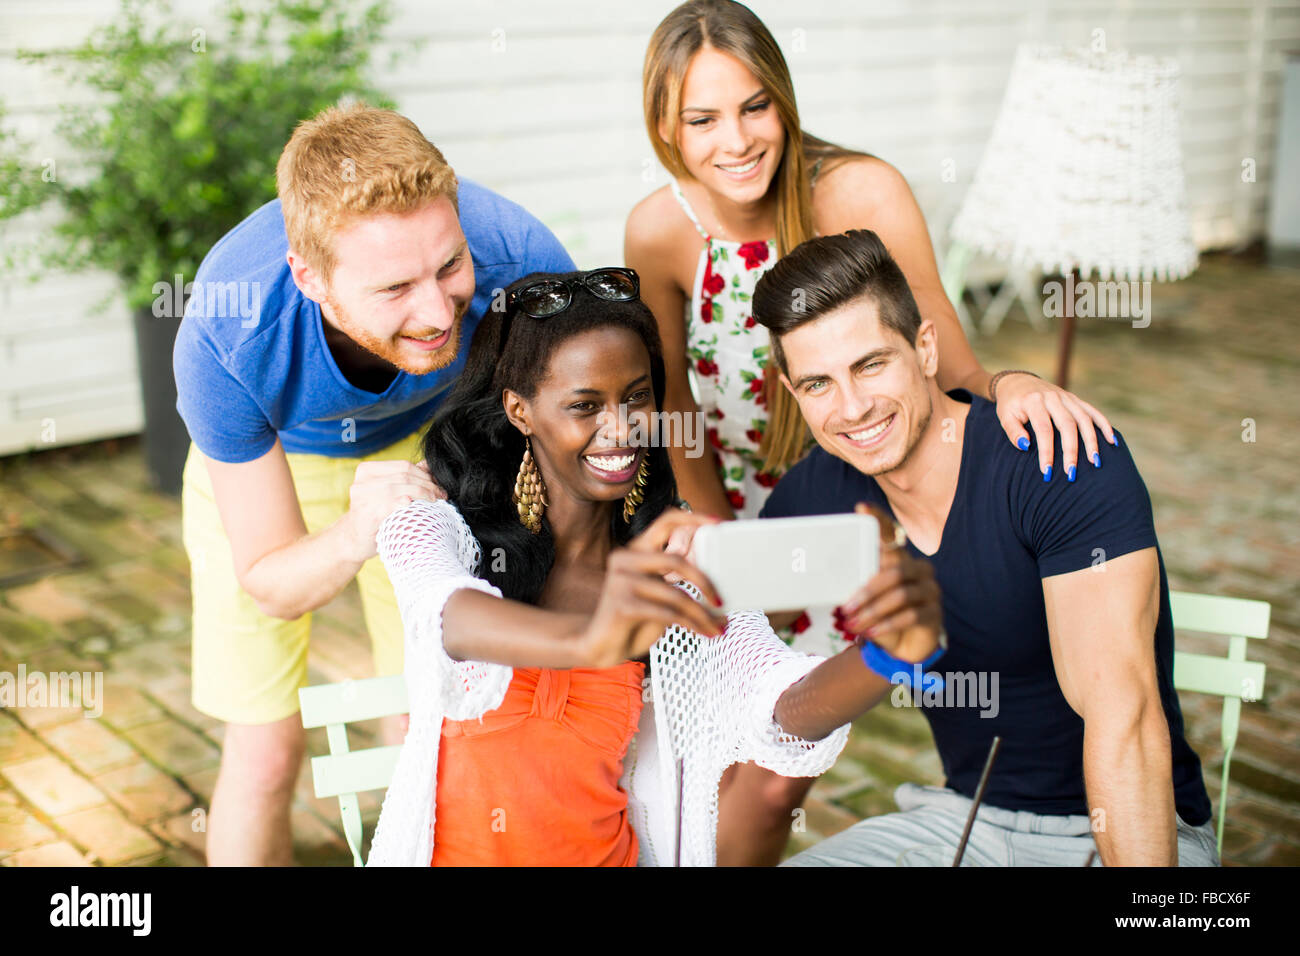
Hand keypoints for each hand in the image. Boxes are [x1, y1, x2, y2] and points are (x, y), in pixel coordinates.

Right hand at [343, 459, 444, 561]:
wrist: (353, 541)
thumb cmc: (375, 515)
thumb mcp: (387, 493)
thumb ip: (405, 477)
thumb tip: (428, 464)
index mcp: (367, 470)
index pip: (403, 465)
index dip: (425, 474)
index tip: (438, 485)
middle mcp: (361, 481)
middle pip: (403, 475)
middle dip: (427, 484)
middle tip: (441, 494)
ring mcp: (362, 498)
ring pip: (399, 488)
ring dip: (422, 493)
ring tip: (435, 500)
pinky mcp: (366, 514)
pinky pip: (390, 504)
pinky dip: (404, 502)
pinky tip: (414, 505)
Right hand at [577, 508, 727, 667]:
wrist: (600, 647)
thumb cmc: (633, 621)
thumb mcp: (658, 596)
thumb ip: (679, 585)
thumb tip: (720, 596)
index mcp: (636, 551)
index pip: (665, 521)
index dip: (693, 518)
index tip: (718, 522)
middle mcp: (625, 559)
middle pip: (675, 560)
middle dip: (704, 581)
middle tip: (721, 600)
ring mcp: (621, 581)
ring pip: (676, 595)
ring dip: (702, 614)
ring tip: (717, 627)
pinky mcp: (622, 605)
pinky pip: (668, 613)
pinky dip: (692, 624)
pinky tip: (703, 632)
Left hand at [834, 503, 942, 662]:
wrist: (899, 647)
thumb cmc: (878, 615)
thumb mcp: (864, 598)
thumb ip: (854, 583)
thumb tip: (825, 573)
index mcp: (900, 558)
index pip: (891, 534)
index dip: (878, 520)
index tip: (861, 508)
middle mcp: (919, 569)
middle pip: (895, 568)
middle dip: (867, 589)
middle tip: (845, 606)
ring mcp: (930, 590)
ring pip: (901, 594)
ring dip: (873, 610)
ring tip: (853, 623)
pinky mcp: (934, 613)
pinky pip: (911, 615)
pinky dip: (887, 624)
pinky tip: (871, 632)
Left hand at [992, 373, 1115, 480]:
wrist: (1018, 381)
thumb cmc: (1011, 404)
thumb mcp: (1005, 416)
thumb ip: (1013, 431)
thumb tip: (1026, 446)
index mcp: (1034, 401)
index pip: (1044, 429)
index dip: (1047, 451)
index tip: (1047, 471)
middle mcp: (1053, 397)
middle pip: (1067, 425)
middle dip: (1071, 450)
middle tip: (1072, 472)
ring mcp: (1067, 397)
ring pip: (1084, 419)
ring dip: (1091, 441)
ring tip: (1095, 462)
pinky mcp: (1075, 399)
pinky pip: (1093, 411)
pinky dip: (1104, 425)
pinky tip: (1112, 441)